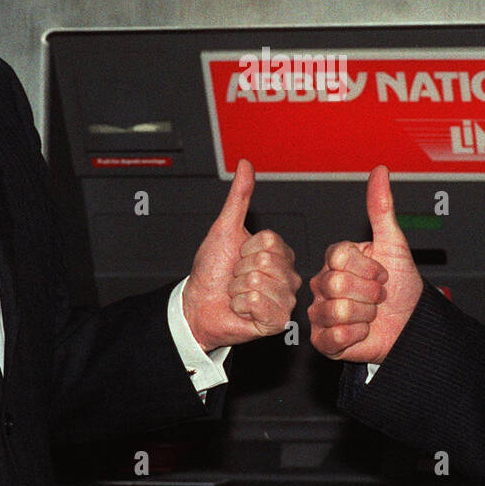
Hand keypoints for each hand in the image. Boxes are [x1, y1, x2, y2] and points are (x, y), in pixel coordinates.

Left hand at [182, 159, 299, 351]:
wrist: (198, 305)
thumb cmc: (211, 270)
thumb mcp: (224, 228)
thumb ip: (238, 197)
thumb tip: (245, 165)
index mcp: (279, 252)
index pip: (269, 241)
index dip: (245, 248)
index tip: (238, 256)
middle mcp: (287, 275)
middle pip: (265, 262)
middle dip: (240, 270)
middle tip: (236, 277)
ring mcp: (284, 299)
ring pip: (259, 284)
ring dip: (238, 290)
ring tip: (238, 293)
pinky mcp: (277, 321)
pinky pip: (260, 305)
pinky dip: (242, 306)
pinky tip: (242, 308)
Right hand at [309, 165, 423, 363]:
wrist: (410, 326)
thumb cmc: (402, 286)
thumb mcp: (394, 244)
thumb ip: (382, 208)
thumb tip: (380, 171)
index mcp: (336, 259)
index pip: (340, 257)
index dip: (369, 268)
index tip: (381, 273)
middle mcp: (324, 284)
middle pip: (337, 283)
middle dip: (369, 292)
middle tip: (378, 296)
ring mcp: (320, 311)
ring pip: (336, 310)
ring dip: (365, 315)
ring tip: (371, 313)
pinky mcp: (322, 339)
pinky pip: (333, 335)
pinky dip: (356, 335)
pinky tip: (361, 331)